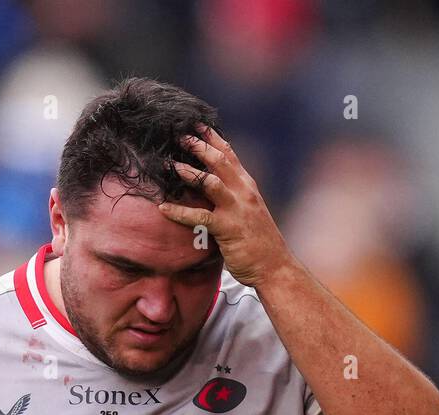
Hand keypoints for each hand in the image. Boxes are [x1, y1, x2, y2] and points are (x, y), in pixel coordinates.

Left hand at [157, 126, 293, 289]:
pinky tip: (163, 208)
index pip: (230, 154)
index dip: (213, 138)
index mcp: (247, 186)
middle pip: (219, 161)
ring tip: (169, 164)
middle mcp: (244, 192)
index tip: (197, 124)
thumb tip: (209, 186)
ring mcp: (236, 209)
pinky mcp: (228, 229)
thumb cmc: (259, 242)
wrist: (274, 267)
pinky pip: (199, 216)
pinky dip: (179, 212)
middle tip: (179, 136)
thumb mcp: (248, 212)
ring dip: (189, 171)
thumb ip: (232, 196)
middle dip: (199, 146)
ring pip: (210, 182)